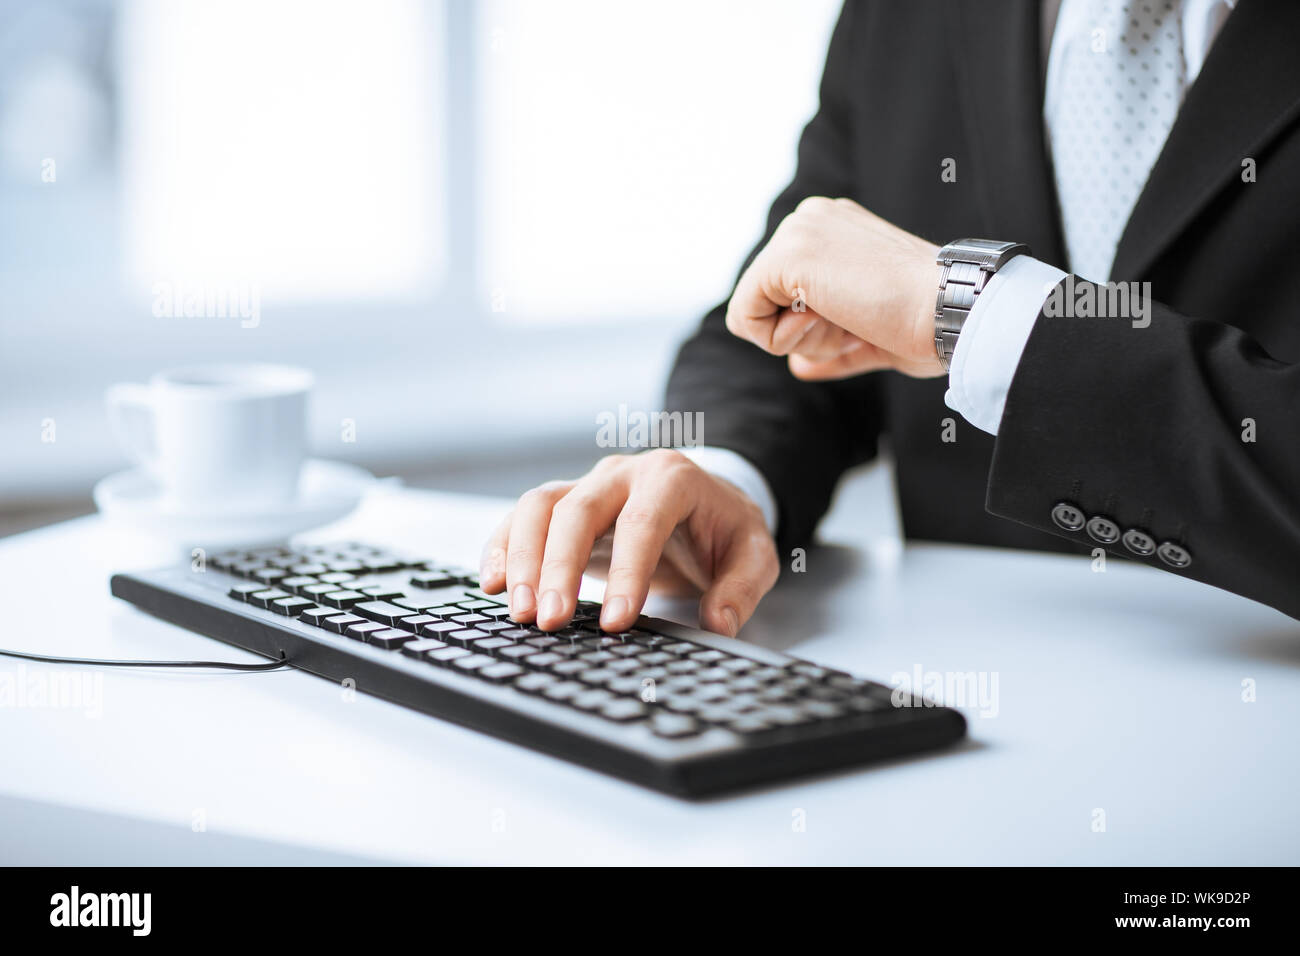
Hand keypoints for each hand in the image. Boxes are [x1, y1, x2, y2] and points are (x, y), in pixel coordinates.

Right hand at [478, 450, 778, 636]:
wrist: (708, 498)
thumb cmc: (725, 528)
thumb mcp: (754, 554)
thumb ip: (740, 588)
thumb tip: (718, 623)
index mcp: (672, 478)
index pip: (642, 522)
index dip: (627, 572)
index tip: (616, 621)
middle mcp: (622, 474)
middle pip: (578, 510)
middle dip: (560, 568)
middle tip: (551, 621)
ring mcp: (587, 483)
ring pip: (539, 507)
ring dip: (522, 558)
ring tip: (520, 610)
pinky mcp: (564, 502)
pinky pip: (522, 517)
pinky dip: (502, 547)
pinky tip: (493, 583)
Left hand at [725, 196, 943, 379]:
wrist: (954, 309)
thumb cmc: (928, 324)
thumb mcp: (872, 335)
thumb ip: (830, 346)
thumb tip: (799, 366)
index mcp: (831, 229)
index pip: (782, 291)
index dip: (812, 328)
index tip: (861, 321)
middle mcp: (810, 220)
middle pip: (764, 301)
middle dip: (804, 333)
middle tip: (858, 322)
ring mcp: (797, 232)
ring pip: (753, 311)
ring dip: (800, 338)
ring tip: (851, 318)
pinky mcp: (786, 256)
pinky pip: (745, 317)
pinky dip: (780, 339)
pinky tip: (829, 320)